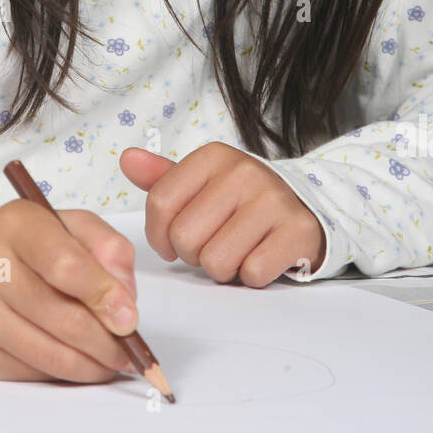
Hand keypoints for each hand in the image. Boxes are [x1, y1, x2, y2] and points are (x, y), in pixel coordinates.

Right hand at [0, 203, 138, 382]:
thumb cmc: (32, 248)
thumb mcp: (73, 227)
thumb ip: (109, 249)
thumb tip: (123, 297)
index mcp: (16, 224)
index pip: (66, 266)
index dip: (104, 296)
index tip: (129, 318)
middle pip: (63, 318)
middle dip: (108, 342)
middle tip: (130, 351)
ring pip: (51, 354)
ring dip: (92, 365)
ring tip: (111, 361)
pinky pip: (33, 373)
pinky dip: (64, 374)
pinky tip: (76, 361)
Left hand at [120, 142, 325, 285]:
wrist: (305, 207)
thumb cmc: (242, 201)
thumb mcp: (203, 183)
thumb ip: (162, 177)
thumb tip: (127, 159)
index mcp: (214, 156)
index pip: (160, 203)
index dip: (159, 235)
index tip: (171, 242)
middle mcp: (244, 171)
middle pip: (185, 237)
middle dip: (194, 254)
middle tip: (214, 244)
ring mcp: (273, 200)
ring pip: (216, 260)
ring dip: (222, 269)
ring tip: (237, 250)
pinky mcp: (297, 230)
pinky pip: (252, 273)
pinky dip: (252, 275)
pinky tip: (260, 256)